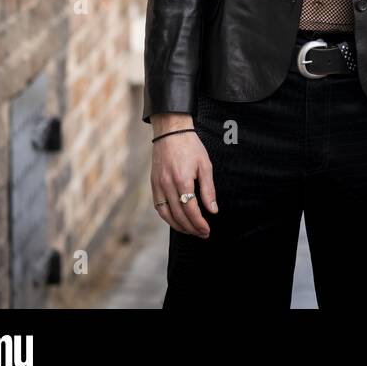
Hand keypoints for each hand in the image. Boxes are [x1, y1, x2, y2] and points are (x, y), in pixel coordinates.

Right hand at [150, 115, 216, 238]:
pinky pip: (158, 206)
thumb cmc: (191, 146)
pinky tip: (176, 221)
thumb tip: (213, 210)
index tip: (206, 230)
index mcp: (182, 180)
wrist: (171, 131)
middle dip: (191, 228)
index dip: (199, 223)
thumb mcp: (205, 165)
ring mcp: (158, 185)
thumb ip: (208, 190)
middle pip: (178, 215)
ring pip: (166, 214)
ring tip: (190, 231)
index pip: (190, 210)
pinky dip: (167, 217)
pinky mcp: (153, 184)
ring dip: (178, 226)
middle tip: (202, 234)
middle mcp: (167, 185)